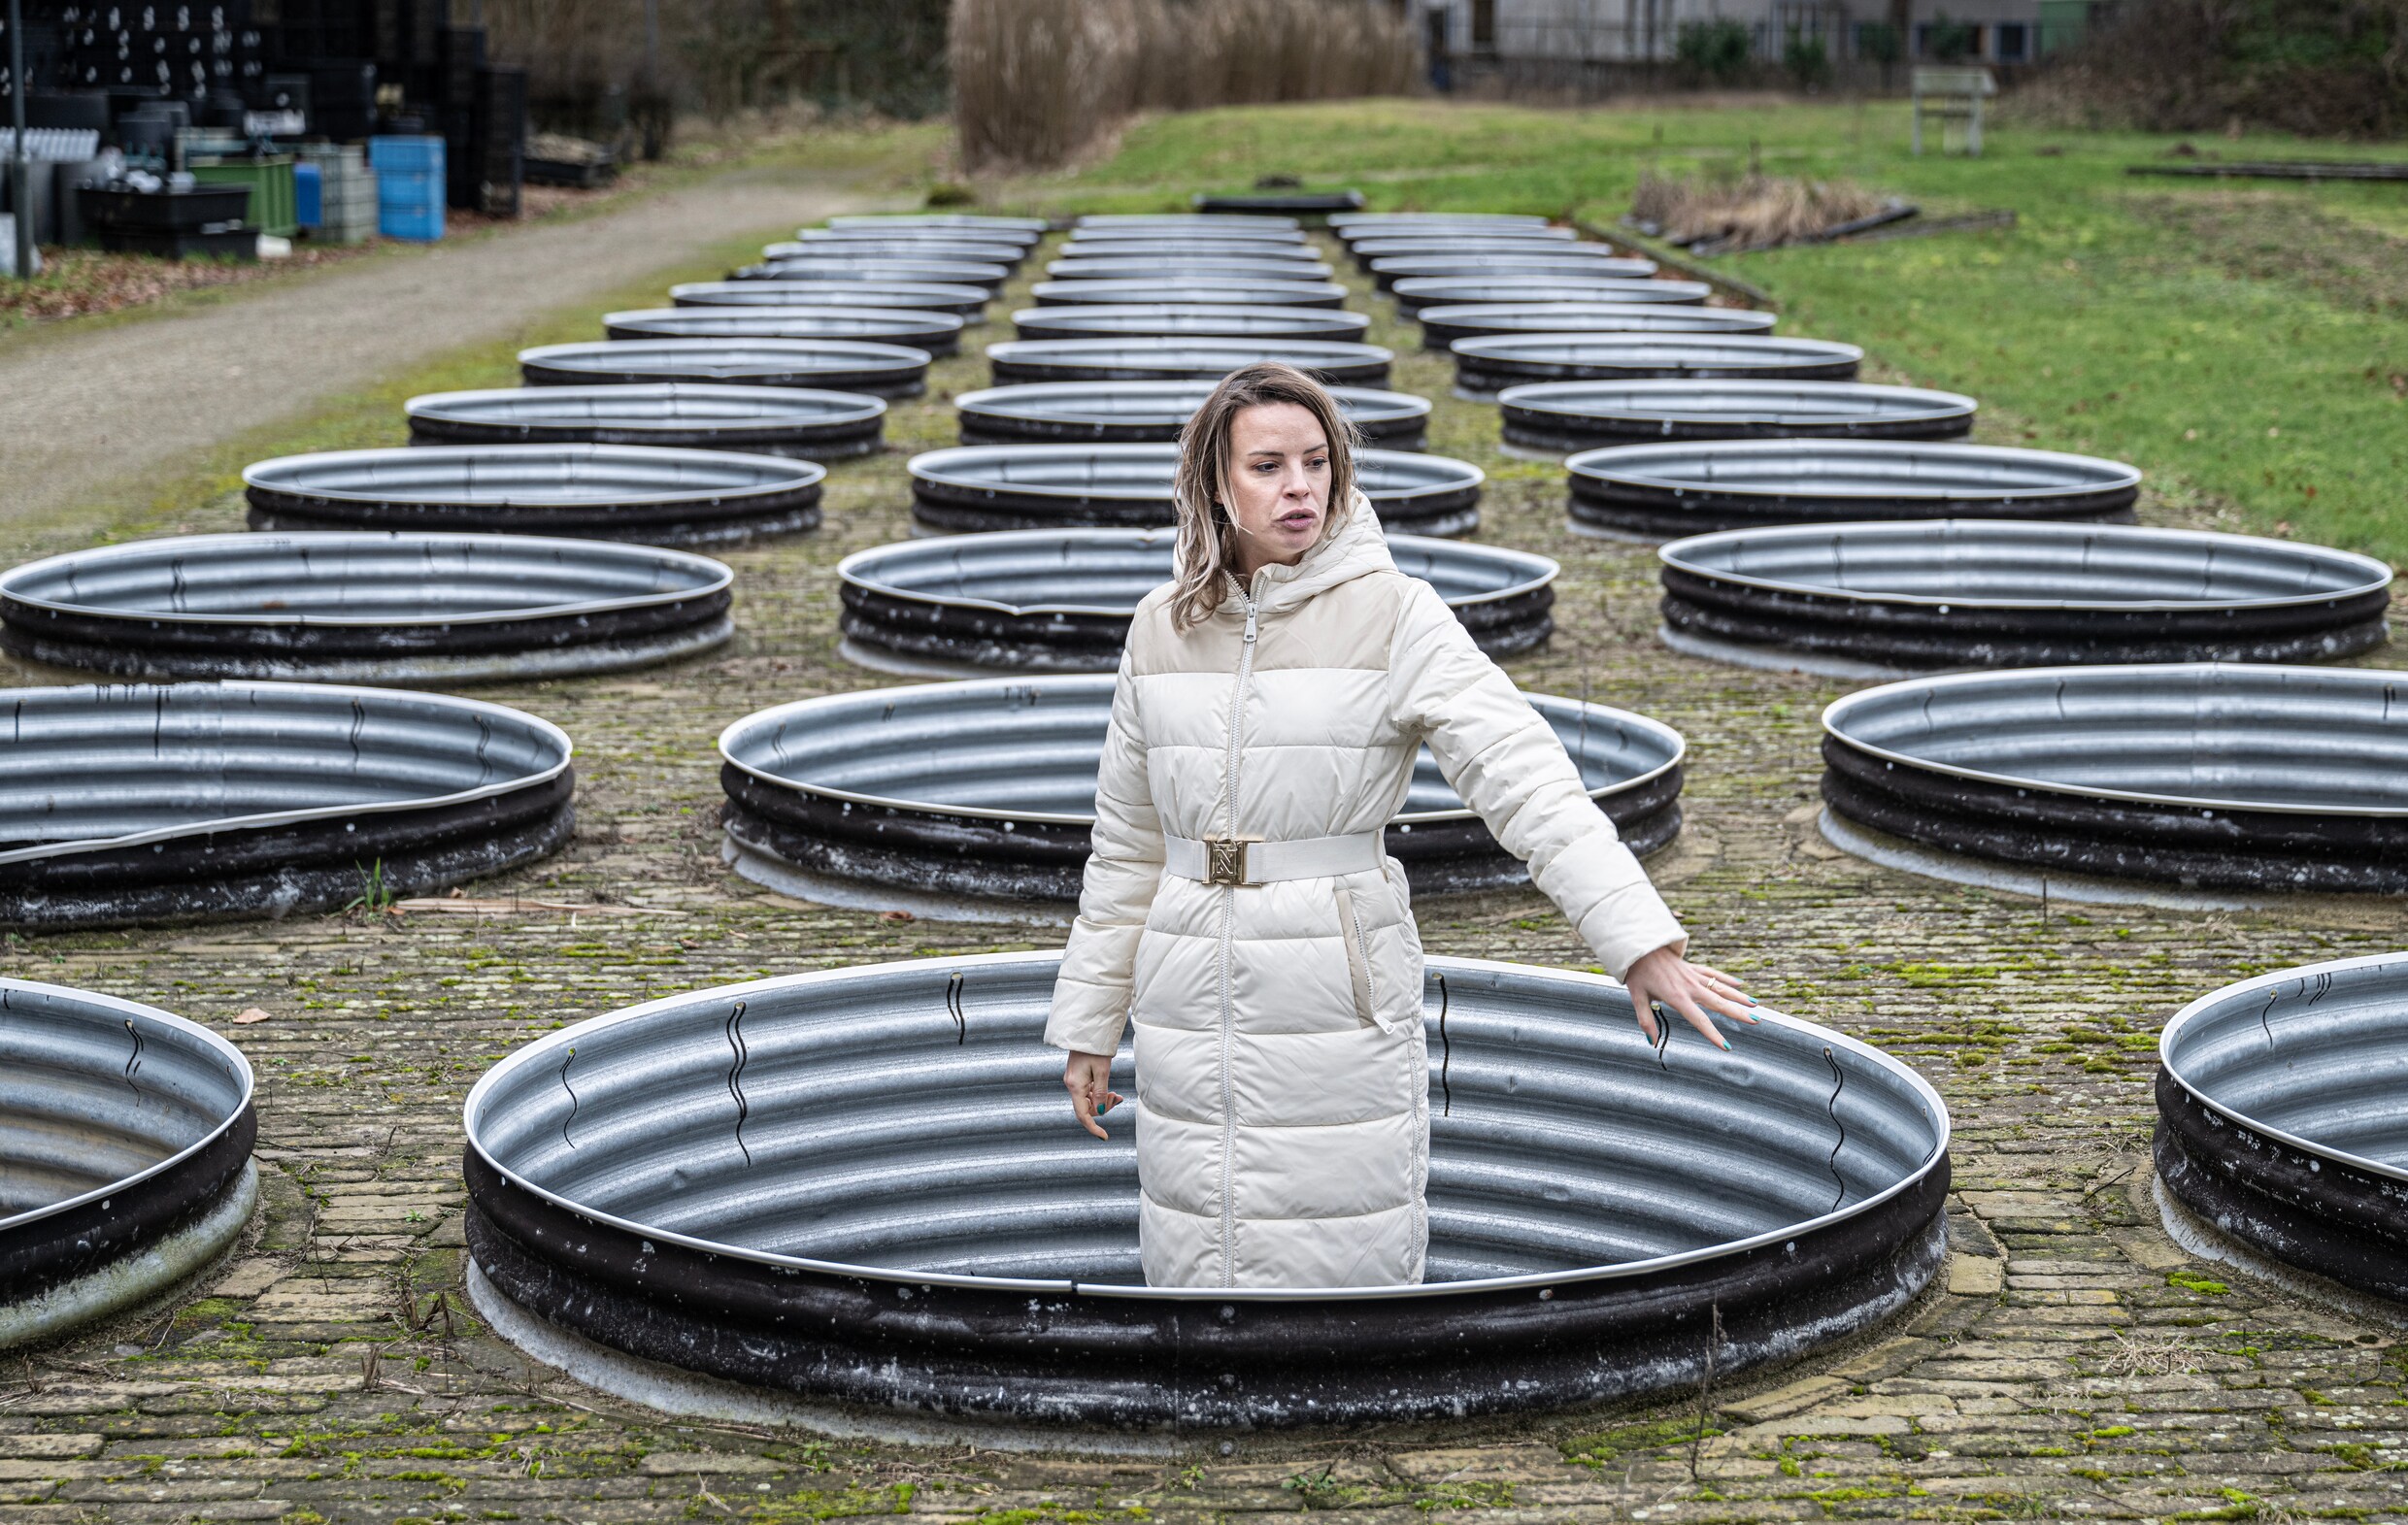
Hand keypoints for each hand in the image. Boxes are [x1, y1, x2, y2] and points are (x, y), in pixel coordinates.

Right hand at [1063, 1050, 1123, 1139]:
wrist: (1087, 1031)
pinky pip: (1088, 1093)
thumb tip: (1100, 1113)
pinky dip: (1099, 1094)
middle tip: (1118, 1098)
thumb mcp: (1102, 1071)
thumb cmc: (1096, 1049)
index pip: (1082, 1114)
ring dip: (1102, 1101)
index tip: (1104, 1137)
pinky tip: (1109, 1091)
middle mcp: (1071, 1085)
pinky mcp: (1077, 1077)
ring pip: (1088, 1101)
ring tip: (1117, 1095)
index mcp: (1075, 1085)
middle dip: (1103, 1108)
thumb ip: (1101, 1094)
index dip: (1093, 1128)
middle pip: (1087, 1109)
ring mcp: (1073, 1081)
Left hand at [1621, 945, 1756, 1051]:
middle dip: (1738, 1013)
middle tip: (1756, 1021)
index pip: (1700, 1020)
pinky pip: (1713, 974)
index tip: (1726, 1046)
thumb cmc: (1637, 973)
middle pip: (1719, 1003)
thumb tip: (1652, 1041)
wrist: (1638, 946)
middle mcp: (1689, 987)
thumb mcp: (1637, 998)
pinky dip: (1727, 979)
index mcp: (1677, 997)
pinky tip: (1740, 984)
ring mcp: (1693, 976)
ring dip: (1739, 996)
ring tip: (1755, 1005)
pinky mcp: (1692, 968)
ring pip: (1720, 987)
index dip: (1713, 1035)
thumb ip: (1646, 1020)